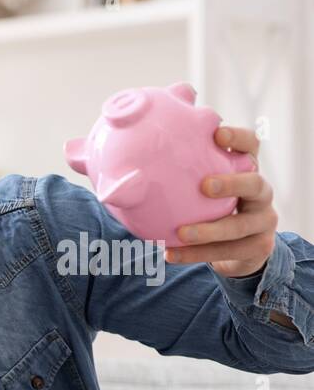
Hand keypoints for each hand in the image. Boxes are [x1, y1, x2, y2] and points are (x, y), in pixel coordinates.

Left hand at [167, 125, 275, 277]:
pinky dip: (196, 254)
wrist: (240, 249)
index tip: (217, 134)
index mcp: (247, 170)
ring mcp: (263, 221)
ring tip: (181, 233)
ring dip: (210, 230)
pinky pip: (225, 252)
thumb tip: (125, 176)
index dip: (238, 138)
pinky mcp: (258, 247)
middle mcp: (261, 193)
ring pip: (239, 226)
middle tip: (204, 186)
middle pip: (256, 183)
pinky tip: (170, 254)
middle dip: (232, 183)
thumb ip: (176, 176)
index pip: (251, 146)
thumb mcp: (199, 189)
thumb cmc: (211, 209)